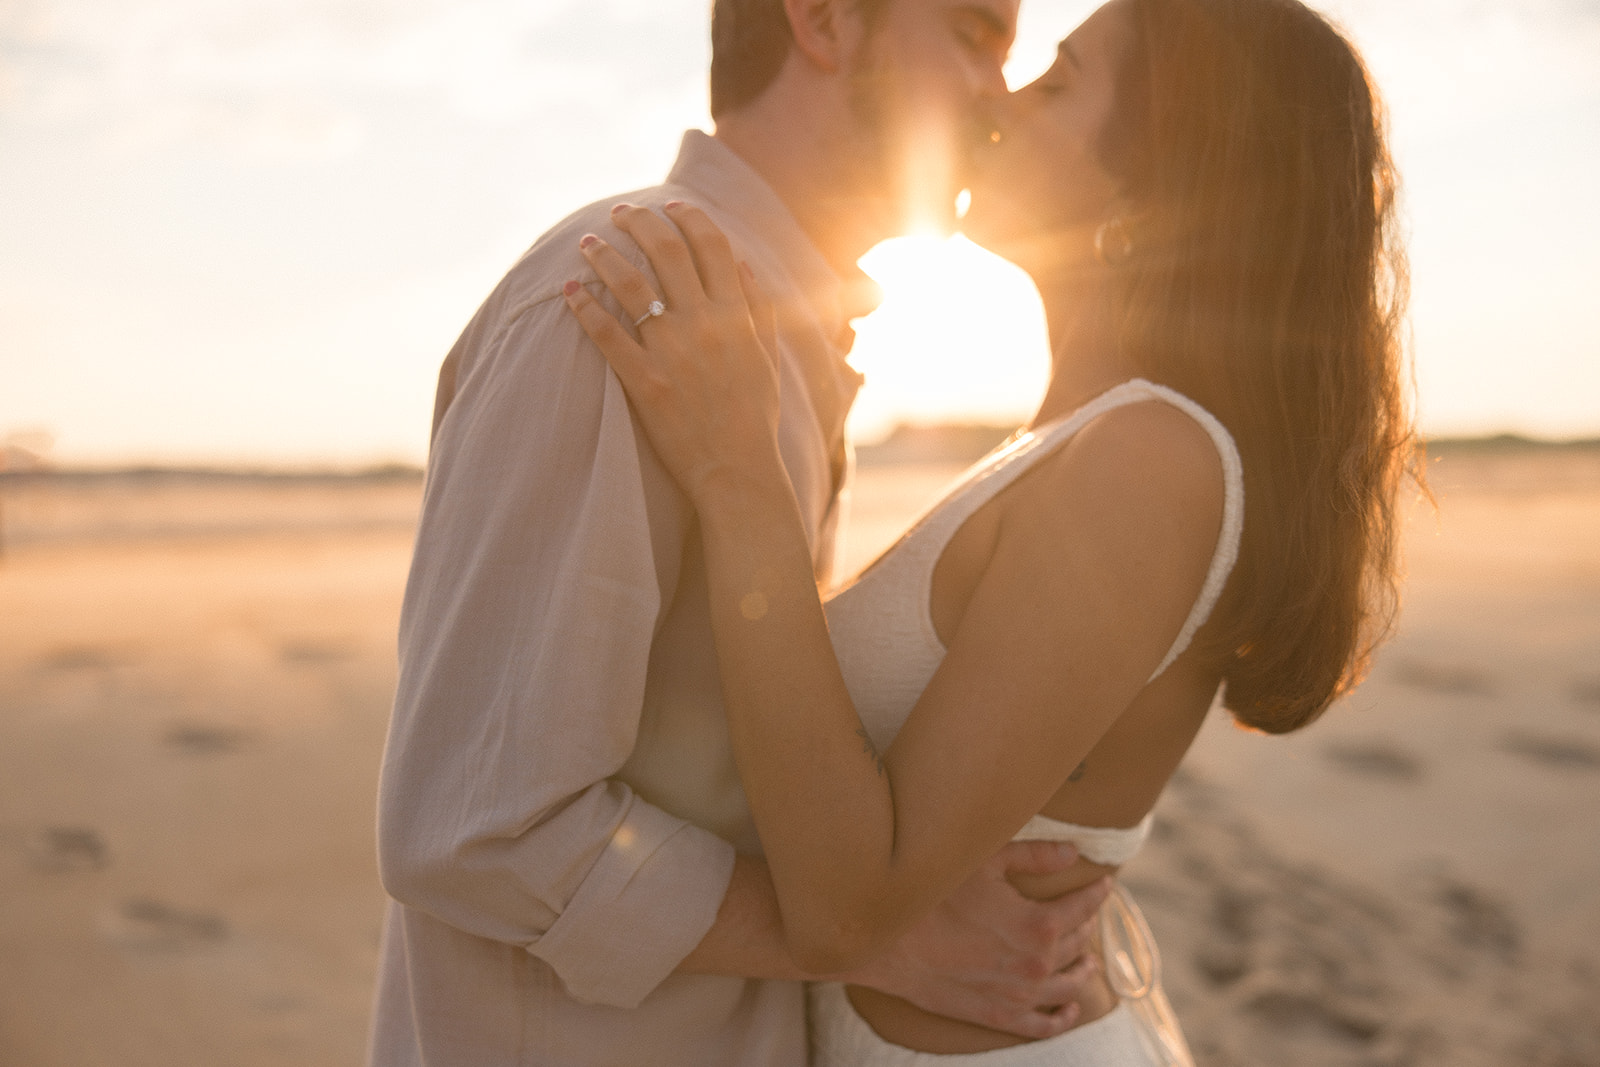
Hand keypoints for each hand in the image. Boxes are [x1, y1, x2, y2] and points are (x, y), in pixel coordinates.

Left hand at [563, 202, 783, 505]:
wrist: (738, 469)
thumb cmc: (755, 415)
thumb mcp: (768, 356)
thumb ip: (758, 307)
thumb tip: (742, 263)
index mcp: (737, 315)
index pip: (712, 246)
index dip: (689, 218)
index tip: (670, 206)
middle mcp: (705, 324)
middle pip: (666, 252)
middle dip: (640, 223)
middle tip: (620, 213)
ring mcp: (672, 352)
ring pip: (630, 285)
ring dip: (604, 256)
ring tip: (587, 242)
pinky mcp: (644, 381)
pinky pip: (607, 334)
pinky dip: (584, 307)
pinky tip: (569, 289)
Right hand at [845, 841, 1111, 1039]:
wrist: (891, 941)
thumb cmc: (935, 894)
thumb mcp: (986, 861)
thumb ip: (1035, 855)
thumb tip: (1073, 852)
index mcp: (1039, 924)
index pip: (1083, 906)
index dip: (1097, 892)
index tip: (1104, 882)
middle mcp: (1037, 965)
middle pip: (1076, 943)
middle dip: (1087, 924)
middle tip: (1088, 912)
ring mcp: (1019, 996)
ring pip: (1067, 985)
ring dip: (1082, 969)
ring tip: (1088, 959)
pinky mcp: (998, 1015)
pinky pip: (1042, 1024)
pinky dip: (1062, 1017)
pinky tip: (1070, 1008)